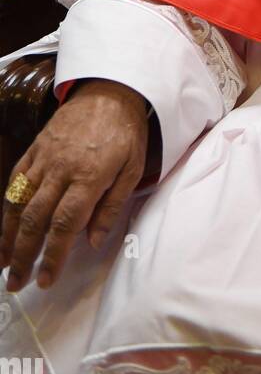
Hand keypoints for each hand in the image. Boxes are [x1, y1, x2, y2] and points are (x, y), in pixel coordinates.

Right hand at [0, 80, 149, 292]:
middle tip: (16, 283)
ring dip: (7, 235)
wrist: (109, 90)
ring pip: (18, 202)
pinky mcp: (35, 149)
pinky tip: (4, 226)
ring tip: (3, 263)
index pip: (64, 225)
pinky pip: (16, 180)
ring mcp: (44, 158)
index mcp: (89, 176)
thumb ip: (112, 206)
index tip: (45, 280)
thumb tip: (94, 242)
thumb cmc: (126, 131)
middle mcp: (61, 169)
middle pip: (35, 219)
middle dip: (23, 255)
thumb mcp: (134, 168)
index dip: (52, 256)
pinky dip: (6, 205)